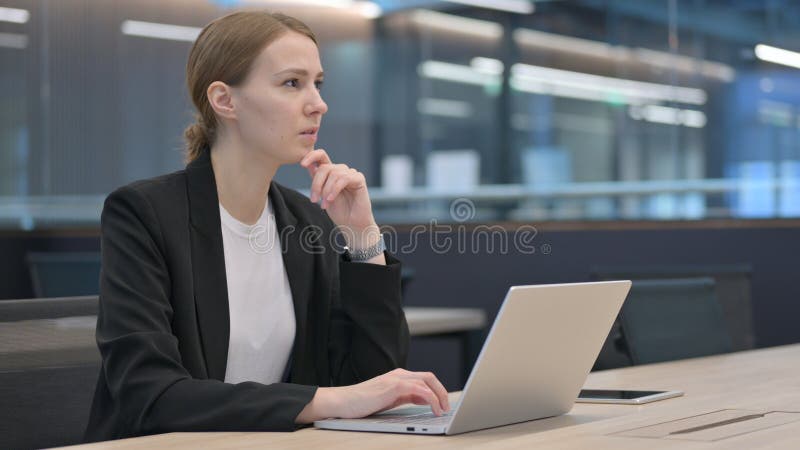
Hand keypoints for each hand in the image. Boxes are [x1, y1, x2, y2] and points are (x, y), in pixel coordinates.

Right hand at [295, 368, 449, 422]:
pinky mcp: (394, 385)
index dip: (437, 391)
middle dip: (442, 392)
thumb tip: (424, 401)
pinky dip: (431, 398)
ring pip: (428, 381)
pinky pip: (420, 389)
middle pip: (430, 377)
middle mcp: (400, 374)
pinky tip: (433, 409)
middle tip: (445, 407)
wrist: (343, 402)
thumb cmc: (362, 403)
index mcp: (398, 377)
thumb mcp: (388, 400)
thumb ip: (405, 397)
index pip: (424, 379)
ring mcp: (397, 378)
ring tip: (442, 410)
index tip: (441, 404)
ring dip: (439, 396)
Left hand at [300, 149, 375, 233]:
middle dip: (316, 184)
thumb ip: (317, 180)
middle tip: (314, 200)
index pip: (321, 156)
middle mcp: (341, 171)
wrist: (352, 224)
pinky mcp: (359, 179)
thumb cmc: (339, 211)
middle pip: (324, 168)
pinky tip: (331, 199)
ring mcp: (351, 174)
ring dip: (326, 190)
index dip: (311, 156)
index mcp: (331, 172)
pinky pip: (344, 178)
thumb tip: (307, 165)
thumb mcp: (322, 195)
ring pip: (333, 173)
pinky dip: (335, 189)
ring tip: (324, 204)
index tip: (302, 164)